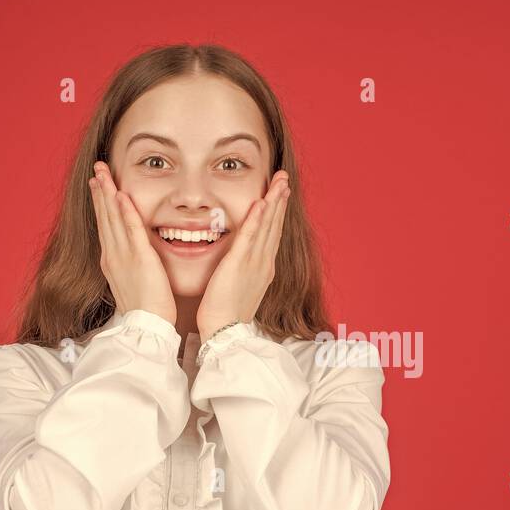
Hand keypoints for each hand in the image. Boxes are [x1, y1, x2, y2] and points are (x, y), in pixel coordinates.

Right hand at [89, 160, 176, 325]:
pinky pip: (132, 230)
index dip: (100, 203)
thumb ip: (130, 266)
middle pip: (104, 216)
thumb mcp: (131, 283)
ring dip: (107, 193)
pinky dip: (125, 211)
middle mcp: (113, 255)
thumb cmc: (145, 309)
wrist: (146, 326)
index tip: (97, 185)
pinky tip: (121, 195)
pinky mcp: (140, 259)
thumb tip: (131, 259)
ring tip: (102, 172)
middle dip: (100, 191)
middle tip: (97, 168)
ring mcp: (124, 256)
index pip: (104, 226)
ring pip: (113, 218)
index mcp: (111, 260)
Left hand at [196, 171, 290, 339]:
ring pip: (267, 227)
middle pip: (274, 225)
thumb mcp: (240, 287)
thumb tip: (242, 261)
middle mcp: (264, 263)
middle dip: (280, 200)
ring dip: (274, 203)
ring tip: (279, 182)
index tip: (281, 193)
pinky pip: (249, 238)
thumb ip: (243, 270)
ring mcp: (254, 263)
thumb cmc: (227, 314)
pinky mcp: (239, 265)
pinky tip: (261, 203)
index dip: (277, 211)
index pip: (272, 233)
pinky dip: (256, 220)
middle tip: (284, 178)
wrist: (225, 332)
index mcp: (264, 268)